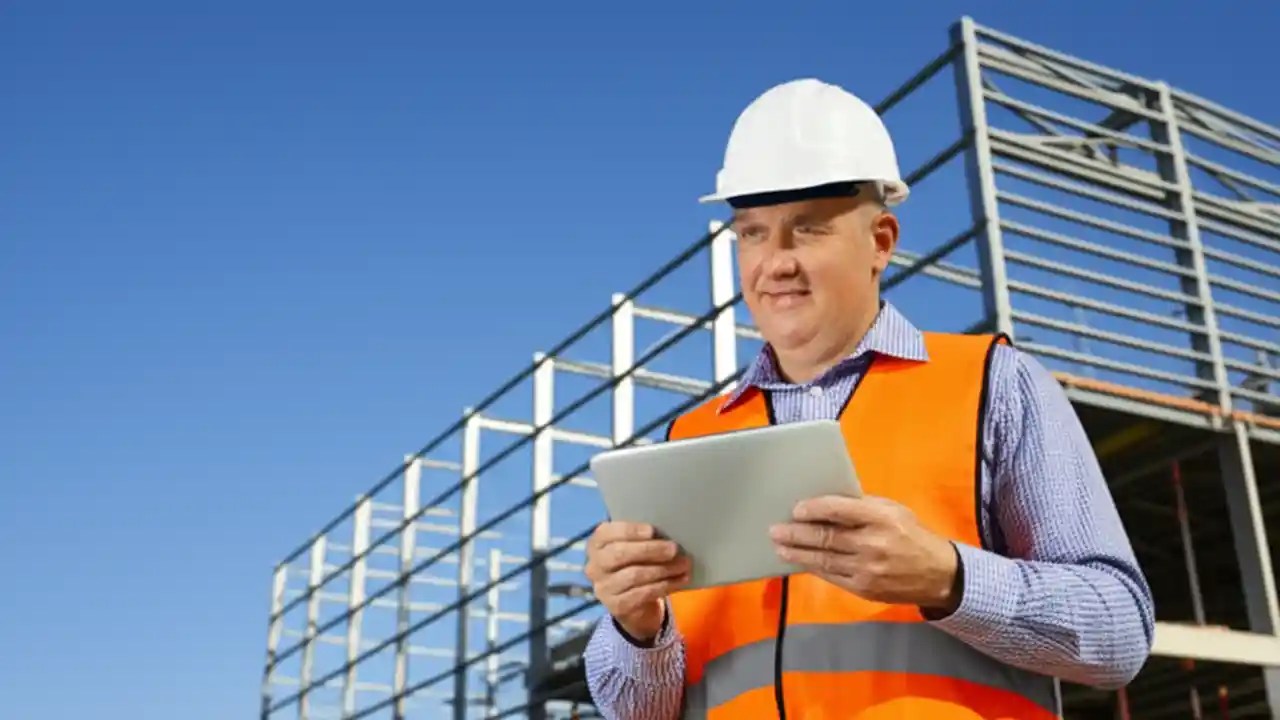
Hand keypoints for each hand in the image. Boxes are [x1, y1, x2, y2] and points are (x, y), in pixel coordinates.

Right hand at [585, 521, 691, 641]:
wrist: (634, 604)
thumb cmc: (636, 564)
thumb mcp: (635, 547)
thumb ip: (643, 538)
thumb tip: (666, 533)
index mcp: (596, 544)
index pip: (607, 533)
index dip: (630, 531)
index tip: (652, 531)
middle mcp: (594, 566)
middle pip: (619, 554)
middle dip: (650, 550)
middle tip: (674, 548)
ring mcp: (603, 588)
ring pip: (634, 575)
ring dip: (663, 569)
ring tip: (683, 564)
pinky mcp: (617, 606)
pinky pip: (643, 593)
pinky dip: (665, 585)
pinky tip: (679, 580)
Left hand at [769, 495, 960, 611]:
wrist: (937, 575)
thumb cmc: (912, 535)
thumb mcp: (894, 510)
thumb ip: (863, 506)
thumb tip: (827, 504)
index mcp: (881, 518)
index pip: (839, 511)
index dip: (814, 509)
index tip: (796, 509)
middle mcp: (872, 544)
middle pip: (826, 537)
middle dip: (797, 533)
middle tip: (776, 529)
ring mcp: (867, 569)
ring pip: (824, 559)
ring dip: (798, 552)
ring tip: (779, 546)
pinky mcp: (863, 589)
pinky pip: (831, 576)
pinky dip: (813, 568)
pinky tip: (799, 561)